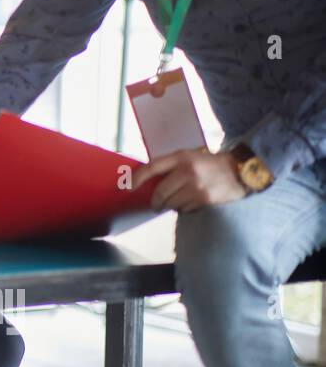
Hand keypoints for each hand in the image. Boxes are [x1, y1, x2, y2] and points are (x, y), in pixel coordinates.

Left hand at [132, 148, 246, 212]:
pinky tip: (192, 201)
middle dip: (155, 201)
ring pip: (171, 203)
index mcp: (181, 157)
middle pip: (160, 192)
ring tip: (179, 199)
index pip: (152, 168)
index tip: (127, 187)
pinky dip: (183, 208)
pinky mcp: (204, 199)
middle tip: (155, 204)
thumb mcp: (189, 157)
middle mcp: (187, 171)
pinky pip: (184, 209)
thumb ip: (170, 166)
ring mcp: (196, 186)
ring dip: (171, 205)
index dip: (136, 178)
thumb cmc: (209, 164)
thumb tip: (146, 182)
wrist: (240, 171)